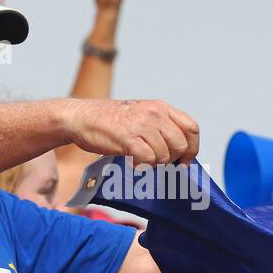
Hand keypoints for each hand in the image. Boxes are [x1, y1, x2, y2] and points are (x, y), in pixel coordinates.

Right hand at [63, 98, 198, 165]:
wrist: (81, 117)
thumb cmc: (110, 121)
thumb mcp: (141, 114)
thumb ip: (161, 126)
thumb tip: (180, 152)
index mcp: (160, 106)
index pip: (192, 128)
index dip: (192, 148)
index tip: (183, 161)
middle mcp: (154, 113)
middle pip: (181, 145)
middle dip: (172, 160)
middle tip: (157, 162)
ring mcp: (141, 125)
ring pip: (164, 156)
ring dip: (153, 164)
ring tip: (139, 159)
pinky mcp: (128, 138)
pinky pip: (148, 160)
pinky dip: (141, 166)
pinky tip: (132, 162)